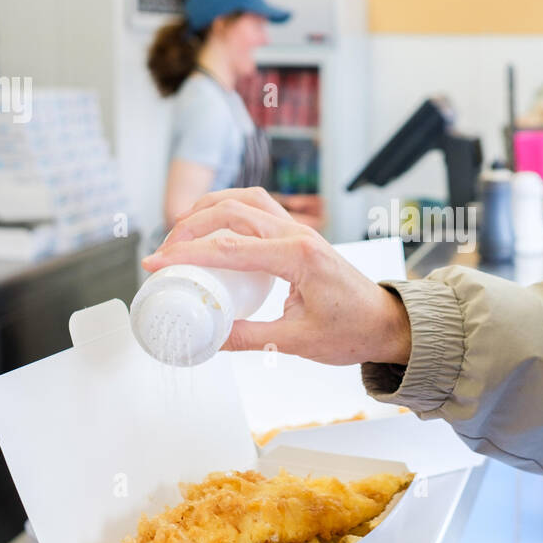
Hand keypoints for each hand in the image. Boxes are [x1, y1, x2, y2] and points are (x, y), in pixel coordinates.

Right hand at [141, 186, 410, 364]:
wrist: (386, 322)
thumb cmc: (352, 331)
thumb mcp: (296, 342)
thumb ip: (249, 338)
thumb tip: (208, 337)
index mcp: (298, 257)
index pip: (229, 247)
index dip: (186, 254)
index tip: (155, 263)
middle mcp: (298, 235)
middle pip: (231, 212)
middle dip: (189, 228)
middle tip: (163, 253)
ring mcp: (299, 230)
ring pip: (244, 200)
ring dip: (207, 210)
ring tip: (179, 234)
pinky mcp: (298, 234)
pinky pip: (258, 208)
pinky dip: (228, 210)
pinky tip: (211, 227)